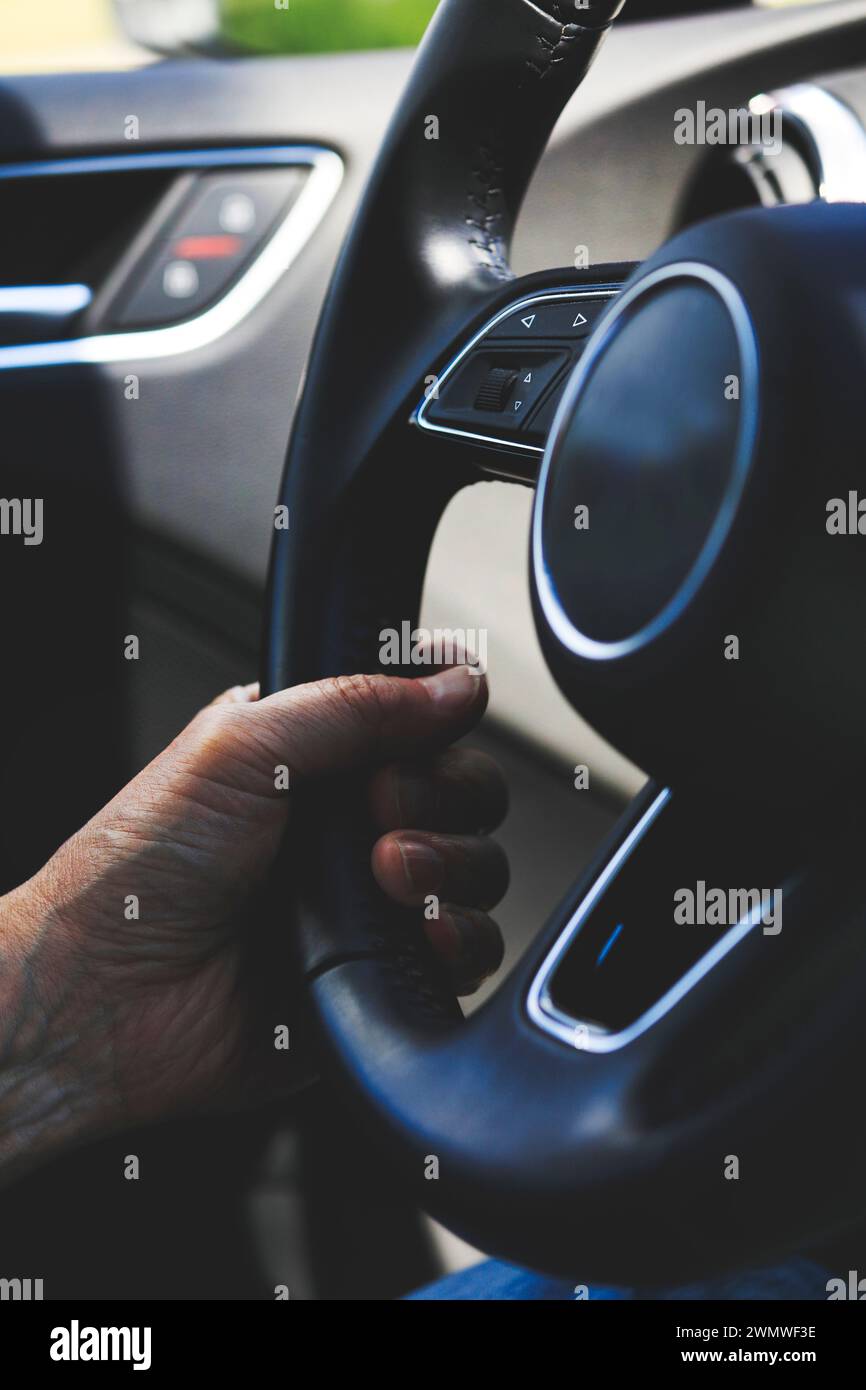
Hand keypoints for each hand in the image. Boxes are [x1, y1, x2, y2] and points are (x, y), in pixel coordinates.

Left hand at [0, 668, 506, 1184]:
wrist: (105, 1001)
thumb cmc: (138, 871)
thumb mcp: (240, 747)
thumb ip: (353, 705)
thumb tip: (453, 684)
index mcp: (314, 756)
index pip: (420, 718)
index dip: (441, 717)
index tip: (427, 729)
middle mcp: (349, 825)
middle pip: (465, 789)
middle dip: (444, 793)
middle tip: (379, 808)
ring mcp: (369, 901)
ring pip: (478, 865)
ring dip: (451, 863)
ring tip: (386, 875)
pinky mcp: (382, 973)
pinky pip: (466, 949)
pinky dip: (460, 938)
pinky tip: (417, 932)